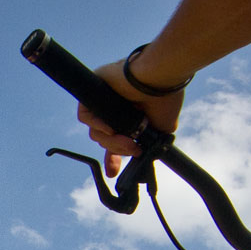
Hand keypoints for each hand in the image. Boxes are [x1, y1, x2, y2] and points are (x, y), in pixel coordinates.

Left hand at [80, 60, 184, 175]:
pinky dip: (96, 124)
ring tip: (126, 138)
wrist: (158, 78)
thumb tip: (143, 153)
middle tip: (133, 148)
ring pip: (96, 132)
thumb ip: (150, 143)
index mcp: (131, 118)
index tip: (113, 172)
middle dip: (117, 150)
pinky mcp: (93, 89)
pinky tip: (110, 126)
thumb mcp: (162, 129)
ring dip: (110, 141)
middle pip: (105, 140)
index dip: (113, 158)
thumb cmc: (165, 98)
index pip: (116, 141)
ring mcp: (104, 100)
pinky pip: (85, 115)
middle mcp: (117, 110)